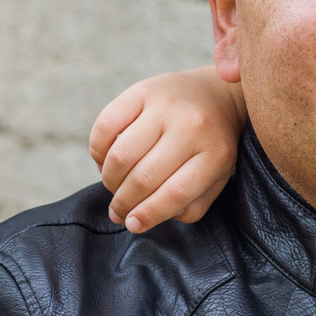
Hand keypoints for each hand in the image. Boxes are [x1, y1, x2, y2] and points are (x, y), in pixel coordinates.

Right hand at [89, 66, 246, 232]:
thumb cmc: (212, 144)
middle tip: (118, 212)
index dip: (148, 215)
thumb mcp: (218, 176)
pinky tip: (105, 160)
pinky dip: (97, 150)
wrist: (216, 93)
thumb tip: (147, 216)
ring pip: (121, 155)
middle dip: (124, 203)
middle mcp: (192, 127)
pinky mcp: (142, 90)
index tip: (132, 225)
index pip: (175, 193)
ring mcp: (165, 106)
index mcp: (216, 153)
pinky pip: (105, 126)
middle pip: (144, 177)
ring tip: (113, 187)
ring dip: (109, 180)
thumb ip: (192, 204)